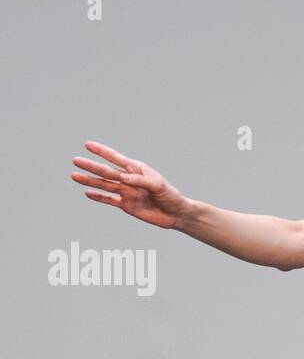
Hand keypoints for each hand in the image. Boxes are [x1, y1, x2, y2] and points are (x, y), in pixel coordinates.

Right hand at [70, 142, 189, 228]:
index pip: (116, 158)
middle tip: (76, 160)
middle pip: (106, 171)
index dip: (102, 151)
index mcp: (136, 169)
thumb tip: (123, 178)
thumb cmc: (170, 195)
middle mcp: (128, 179)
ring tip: (74, 176)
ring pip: (104, 185)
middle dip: (91, 166)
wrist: (175, 214)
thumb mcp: (158, 185)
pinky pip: (109, 200)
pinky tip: (87, 192)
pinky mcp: (126, 205)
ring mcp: (126, 192)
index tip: (88, 144)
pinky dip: (98, 197)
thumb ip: (140, 181)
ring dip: (89, 181)